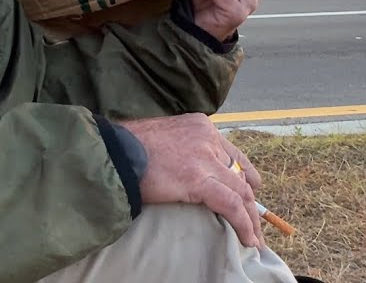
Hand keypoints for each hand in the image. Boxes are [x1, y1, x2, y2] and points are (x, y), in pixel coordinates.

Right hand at [119, 113, 264, 247]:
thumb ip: (182, 149)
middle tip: (254, 222)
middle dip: (250, 201)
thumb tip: (188, 172)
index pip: (233, 153)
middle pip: (240, 173)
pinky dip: (243, 223)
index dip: (245, 177)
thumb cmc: (128, 146)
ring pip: (240, 191)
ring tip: (253, 237)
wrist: (112, 150)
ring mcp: (205, 157)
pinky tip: (247, 238)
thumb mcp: (164, 138)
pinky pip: (231, 204)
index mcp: (200, 126)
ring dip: (250, 217)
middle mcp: (208, 138)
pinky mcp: (198, 178)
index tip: (250, 192)